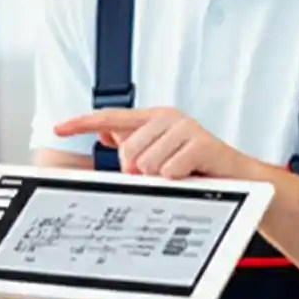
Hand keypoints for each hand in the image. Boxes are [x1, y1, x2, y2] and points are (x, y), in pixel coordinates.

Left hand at [54, 107, 250, 179]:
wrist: (241, 180)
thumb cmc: (198, 170)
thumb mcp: (160, 159)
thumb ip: (134, 147)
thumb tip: (105, 136)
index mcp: (153, 119)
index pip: (110, 118)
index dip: (82, 123)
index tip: (58, 128)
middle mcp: (167, 118)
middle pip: (127, 149)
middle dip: (136, 170)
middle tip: (159, 174)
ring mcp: (185, 127)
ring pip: (147, 161)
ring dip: (160, 176)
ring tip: (178, 175)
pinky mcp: (202, 142)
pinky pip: (170, 168)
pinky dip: (176, 177)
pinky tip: (190, 174)